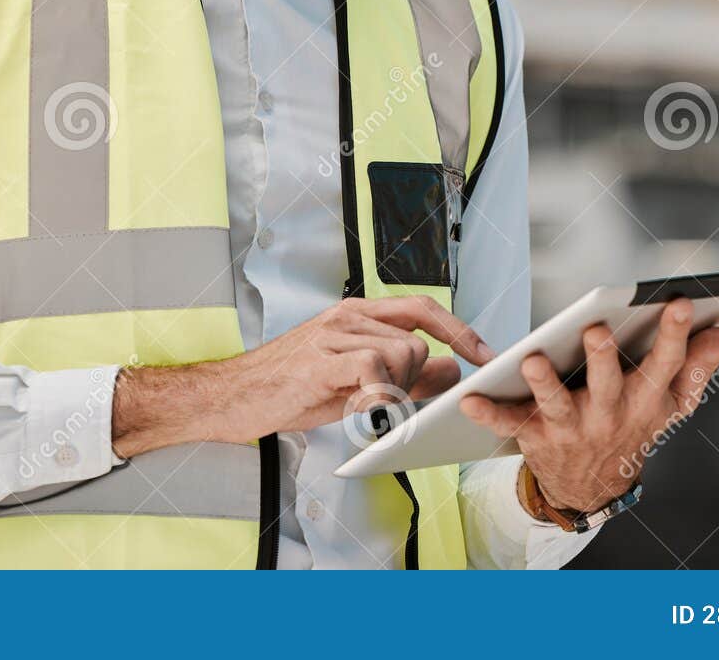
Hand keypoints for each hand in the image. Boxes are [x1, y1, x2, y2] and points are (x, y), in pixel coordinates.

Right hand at [112, 295, 494, 456]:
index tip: (485, 354)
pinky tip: (362, 409)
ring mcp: (333, 334)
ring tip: (365, 405)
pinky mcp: (321, 359)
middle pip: (418, 336)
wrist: (234, 396)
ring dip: (396, 388)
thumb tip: (451, 371)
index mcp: (356, 316)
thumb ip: (403, 374)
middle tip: (387, 399)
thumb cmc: (290, 388)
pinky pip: (374, 368)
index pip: (422, 308)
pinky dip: (380, 394)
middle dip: (417, 376)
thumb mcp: (354, 380)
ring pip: (402, 352)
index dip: (459, 329)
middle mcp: (347, 316)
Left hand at [458, 297, 718, 514]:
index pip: (667, 365)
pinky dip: (488, 414)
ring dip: (544, 383)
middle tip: (596, 330)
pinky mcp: (534, 436)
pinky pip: (509, 425)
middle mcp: (612, 414)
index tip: (679, 303)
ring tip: (532, 360)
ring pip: (557, 404)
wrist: (591, 486)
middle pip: (609, 384)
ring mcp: (572, 427)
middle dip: (603, 359)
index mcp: (648, 399)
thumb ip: (701, 361)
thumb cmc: (632, 421)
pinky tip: (468, 399)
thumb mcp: (670, 399)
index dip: (675, 335)